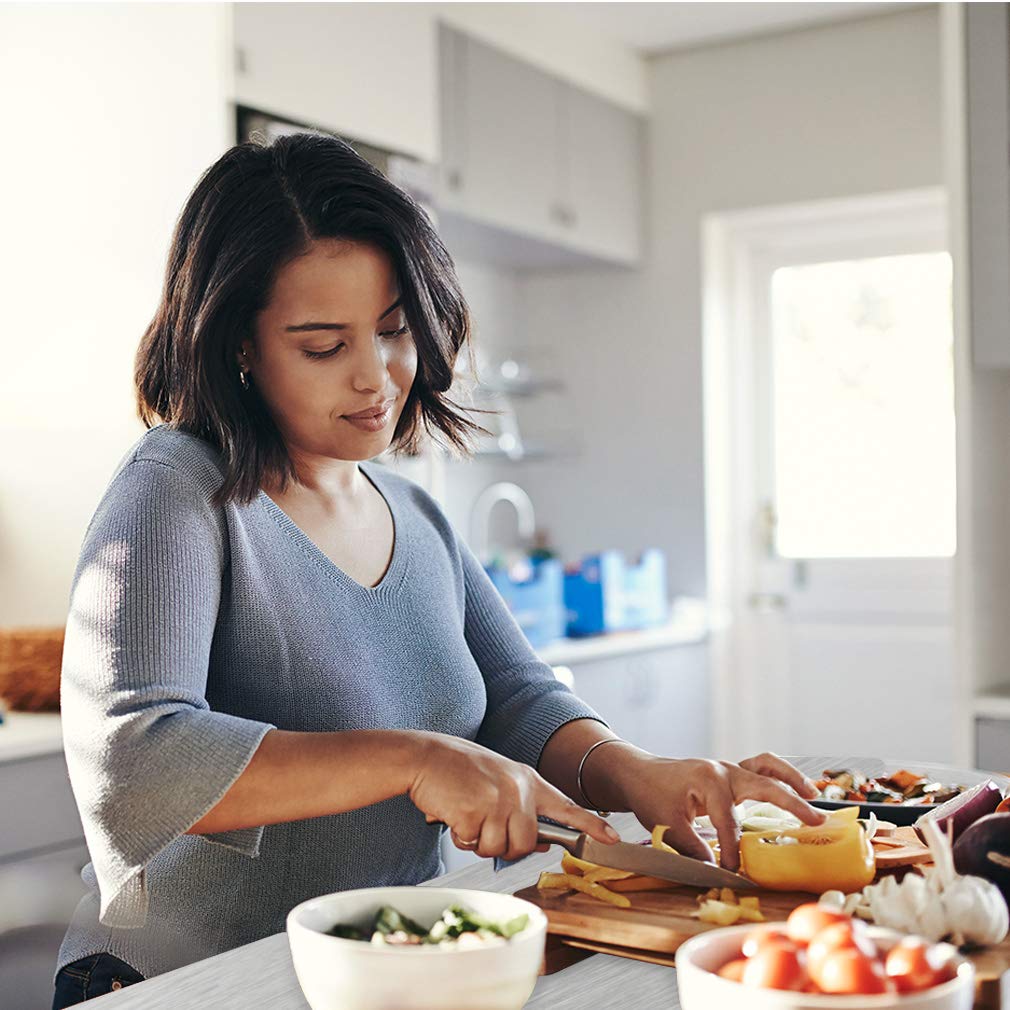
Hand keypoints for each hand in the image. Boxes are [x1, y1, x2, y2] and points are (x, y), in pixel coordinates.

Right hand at [407, 733, 618, 860]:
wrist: (426, 756)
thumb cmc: (459, 771)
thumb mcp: (499, 782)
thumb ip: (523, 808)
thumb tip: (543, 843)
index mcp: (527, 779)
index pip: (566, 806)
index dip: (590, 825)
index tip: (612, 838)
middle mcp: (517, 789)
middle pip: (526, 843)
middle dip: (504, 844)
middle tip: (484, 825)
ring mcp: (497, 800)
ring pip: (499, 848)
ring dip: (479, 841)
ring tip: (467, 815)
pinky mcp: (474, 812)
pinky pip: (473, 844)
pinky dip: (460, 836)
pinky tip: (454, 814)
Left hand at [613, 750, 826, 872]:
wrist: (638, 773)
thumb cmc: (650, 795)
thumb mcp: (665, 824)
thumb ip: (692, 847)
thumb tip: (715, 870)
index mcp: (708, 780)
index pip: (729, 823)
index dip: (733, 851)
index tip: (733, 873)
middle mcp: (723, 770)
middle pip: (764, 785)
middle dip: (792, 803)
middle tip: (815, 822)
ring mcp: (728, 768)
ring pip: (766, 767)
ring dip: (791, 779)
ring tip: (814, 795)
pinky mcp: (729, 773)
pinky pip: (759, 768)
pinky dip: (778, 776)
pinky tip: (795, 788)